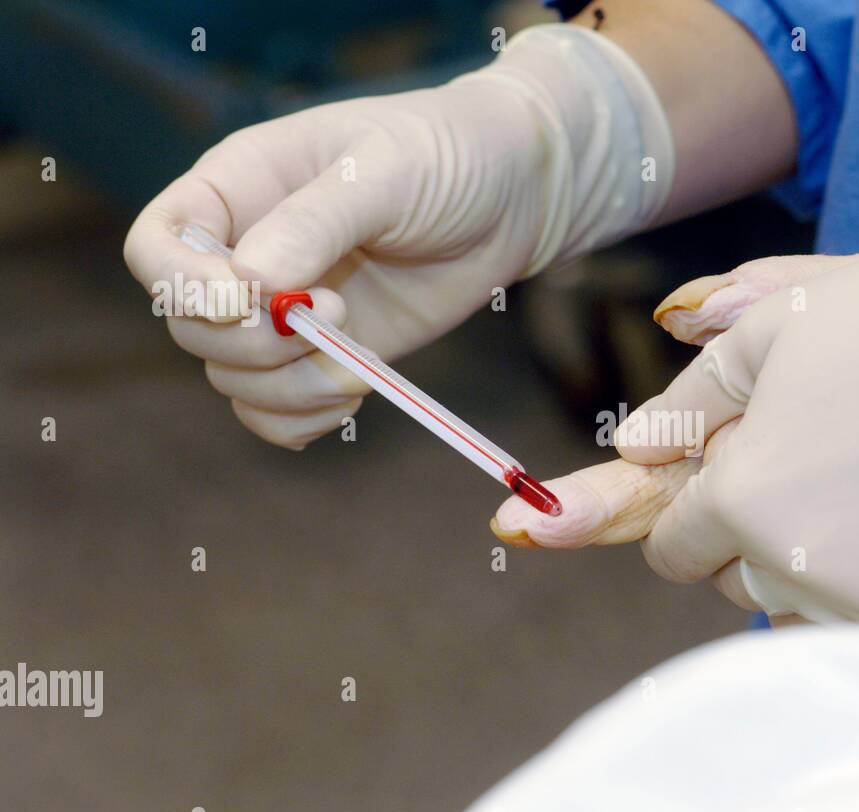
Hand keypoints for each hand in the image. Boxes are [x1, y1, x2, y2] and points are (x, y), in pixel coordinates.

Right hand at [124, 26, 672, 447]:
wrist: (516, 198)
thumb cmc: (447, 156)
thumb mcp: (384, 170)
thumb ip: (316, 221)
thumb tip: (251, 285)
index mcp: (237, 189)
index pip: (156, 247)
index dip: (181, 285)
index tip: (248, 301)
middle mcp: (247, 254)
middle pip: (190, 327)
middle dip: (256, 343)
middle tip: (337, 316)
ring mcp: (285, 312)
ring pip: (232, 378)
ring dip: (288, 389)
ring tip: (357, 363)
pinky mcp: (326, 357)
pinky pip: (275, 411)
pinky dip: (300, 421)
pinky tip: (351, 396)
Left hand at [493, 162, 858, 619]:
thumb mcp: (775, 332)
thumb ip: (691, 398)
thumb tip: (631, 446)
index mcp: (739, 498)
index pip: (675, 547)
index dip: (698, 513)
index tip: (735, 486)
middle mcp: (792, 566)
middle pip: (737, 583)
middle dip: (757, 539)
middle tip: (821, 473)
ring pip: (805, 610)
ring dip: (818, 570)